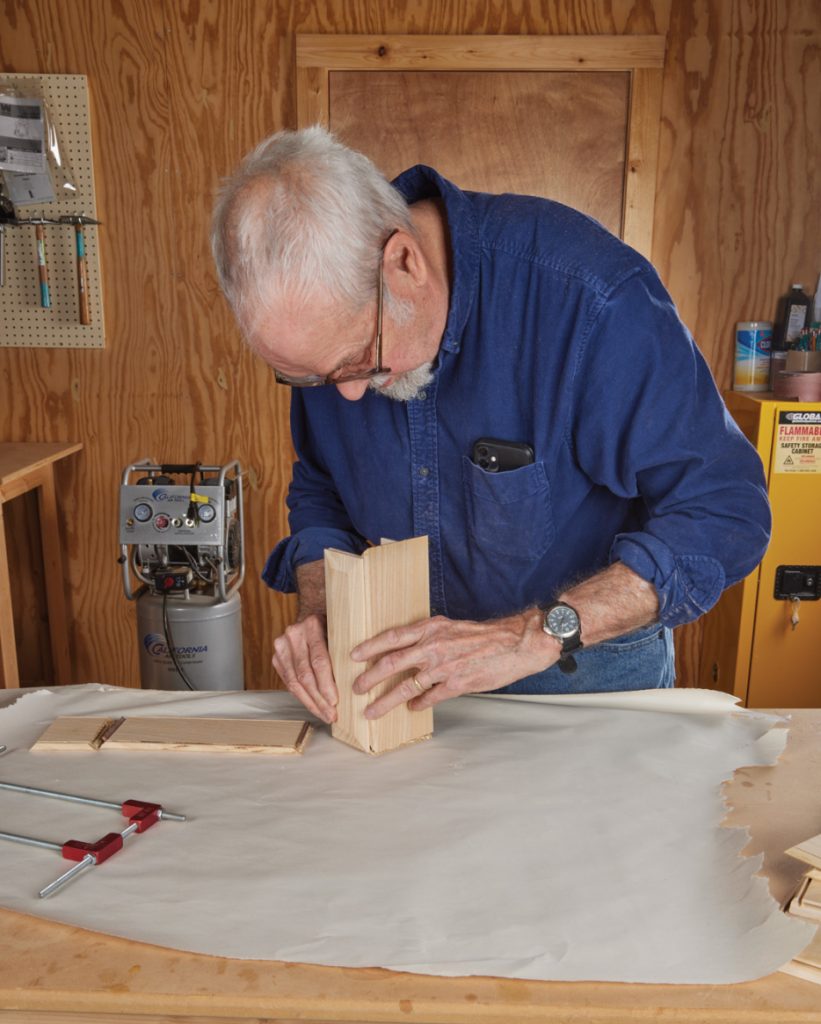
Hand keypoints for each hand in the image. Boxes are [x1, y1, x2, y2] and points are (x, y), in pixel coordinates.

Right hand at [272, 613, 337, 723]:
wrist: (309, 618)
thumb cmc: (330, 627)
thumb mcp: (340, 632)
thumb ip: (344, 651)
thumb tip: (356, 682)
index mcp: (311, 625)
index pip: (319, 661)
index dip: (326, 684)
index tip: (335, 702)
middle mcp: (293, 634)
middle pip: (305, 674)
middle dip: (319, 698)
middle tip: (331, 715)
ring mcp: (281, 646)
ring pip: (294, 682)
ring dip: (310, 702)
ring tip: (324, 715)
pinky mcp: (276, 658)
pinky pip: (288, 683)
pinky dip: (301, 697)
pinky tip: (313, 706)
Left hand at [350, 611, 558, 718]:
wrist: (515, 643)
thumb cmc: (483, 635)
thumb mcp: (450, 627)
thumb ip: (428, 636)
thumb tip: (407, 648)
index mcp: (430, 628)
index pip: (392, 637)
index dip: (370, 646)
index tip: (353, 656)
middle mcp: (433, 646)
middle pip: (391, 663)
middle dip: (369, 678)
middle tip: (355, 688)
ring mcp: (444, 667)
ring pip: (406, 687)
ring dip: (386, 701)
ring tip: (372, 711)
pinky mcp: (457, 684)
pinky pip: (429, 698)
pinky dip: (417, 705)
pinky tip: (411, 709)